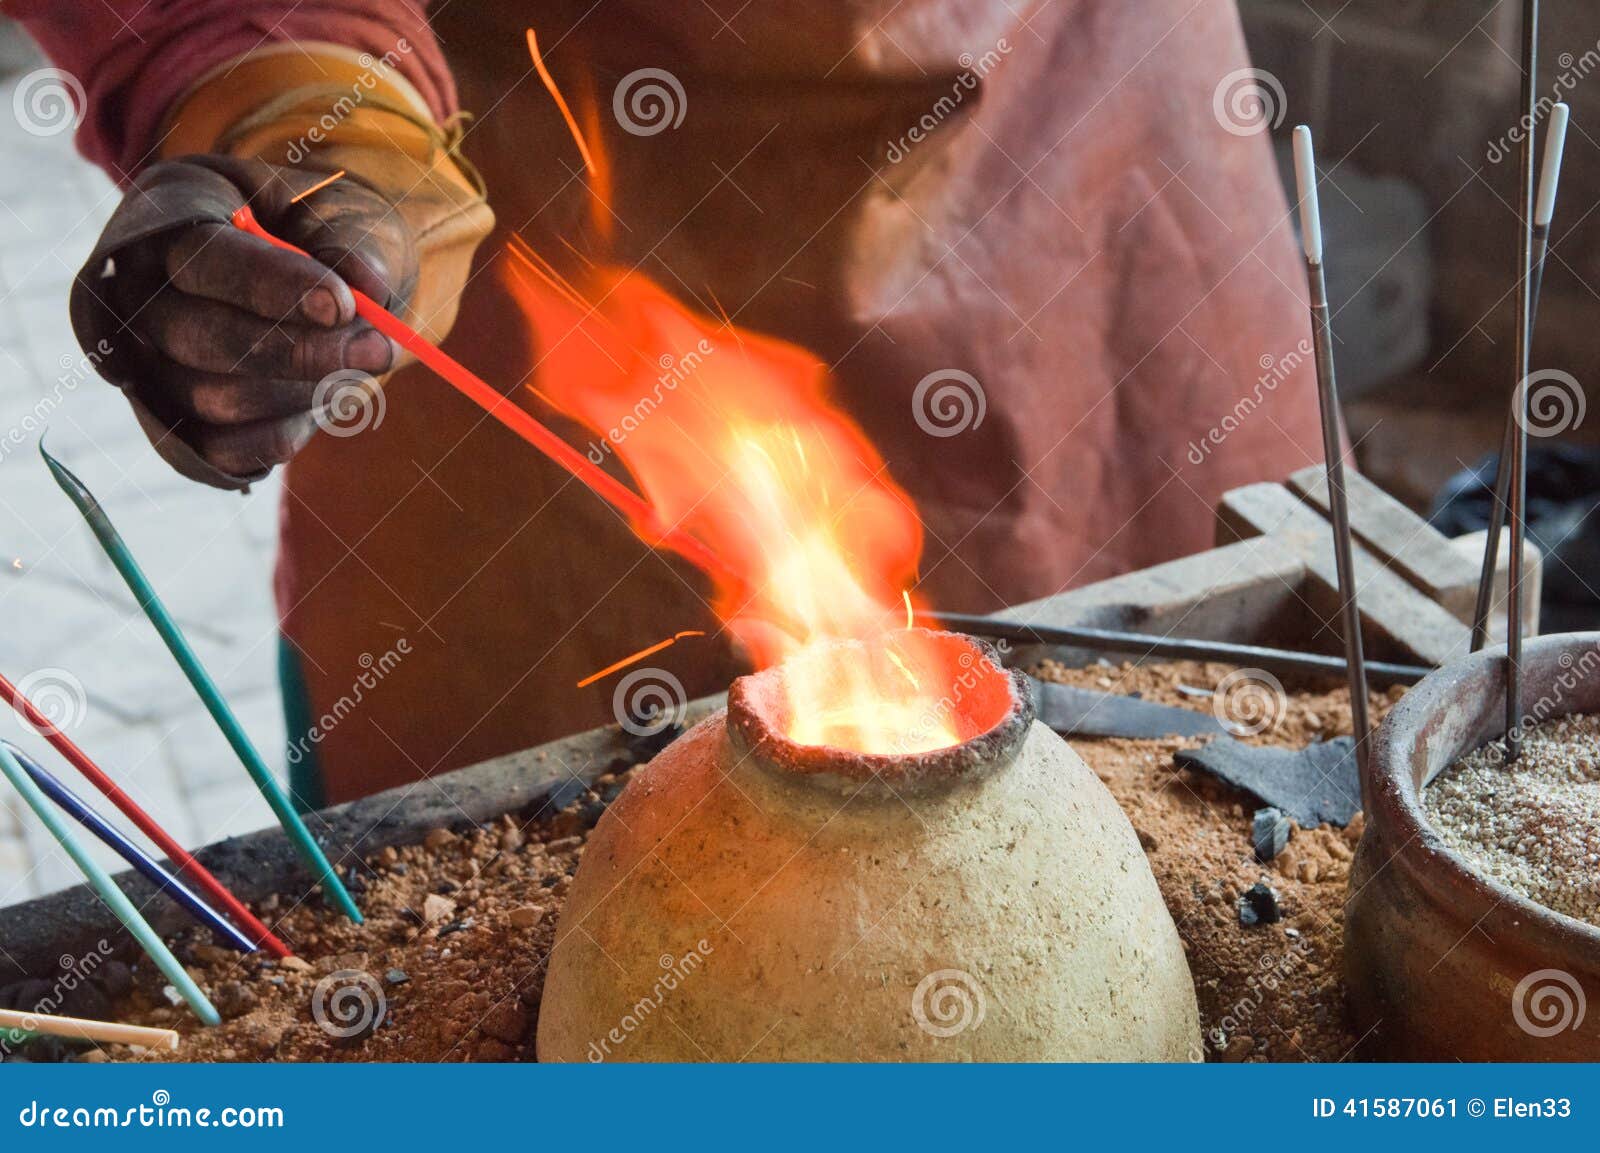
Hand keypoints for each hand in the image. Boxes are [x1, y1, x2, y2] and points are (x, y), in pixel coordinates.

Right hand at [72, 156, 417, 481]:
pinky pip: (221, 450)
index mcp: (173, 214)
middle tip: (379, 349)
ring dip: (302, 391)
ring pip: (212, 398)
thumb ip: (350, 242)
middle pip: (198, 336)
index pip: (201, 256)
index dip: (270, 285)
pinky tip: (327, 400)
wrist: (323, 281)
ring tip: (360, 365)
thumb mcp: (343, 212)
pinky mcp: (177, 423)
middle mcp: (140, 290)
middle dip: (299, 353)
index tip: (343, 306)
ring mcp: (149, 360)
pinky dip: (284, 433)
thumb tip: (367, 289)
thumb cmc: (325, 232)